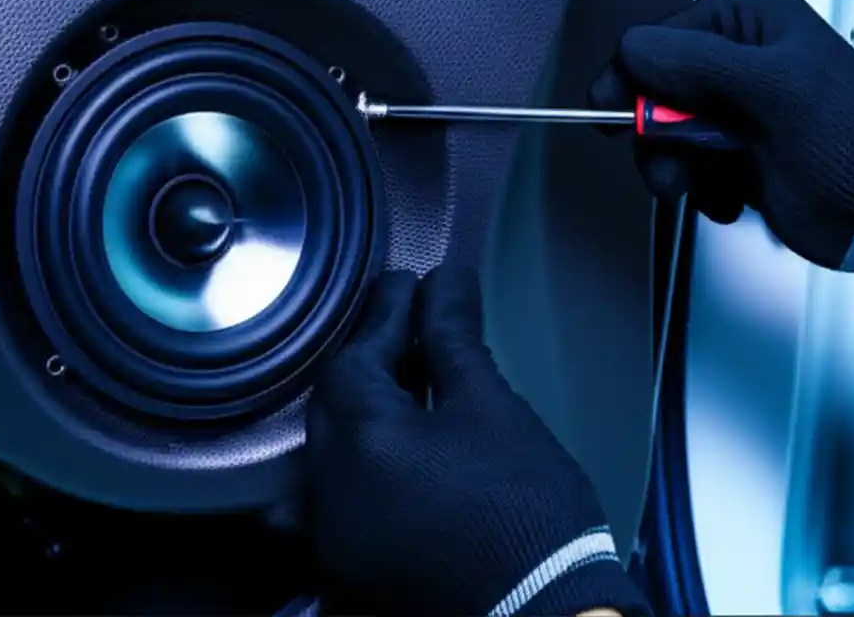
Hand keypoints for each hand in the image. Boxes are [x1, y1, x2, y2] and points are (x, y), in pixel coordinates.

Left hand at [306, 268, 648, 615]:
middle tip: (409, 332)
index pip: (357, 355)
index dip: (386, 315)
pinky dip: (363, 468)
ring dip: (365, 416)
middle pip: (334, 403)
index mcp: (359, 441)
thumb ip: (455, 341)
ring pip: (331, 453)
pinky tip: (398, 456)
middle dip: (370, 362)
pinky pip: (339, 501)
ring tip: (410, 389)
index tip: (410, 285)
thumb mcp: (493, 412)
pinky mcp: (347, 570)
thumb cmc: (526, 513)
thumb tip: (444, 283)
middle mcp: (327, 489)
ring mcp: (332, 535)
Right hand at [590, 0, 853, 269]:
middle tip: (673, 163)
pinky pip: (690, 170)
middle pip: (656, 93)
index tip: (613, 110)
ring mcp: (739, 113)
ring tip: (703, 187)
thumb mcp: (776, 91)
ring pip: (666, 138)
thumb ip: (700, 63)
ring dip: (677, 171)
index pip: (661, 40)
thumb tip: (633, 47)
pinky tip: (730, 198)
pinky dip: (702, 192)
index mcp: (752, 26)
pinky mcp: (739, 157)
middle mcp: (741, 64)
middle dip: (657, 136)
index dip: (632, 77)